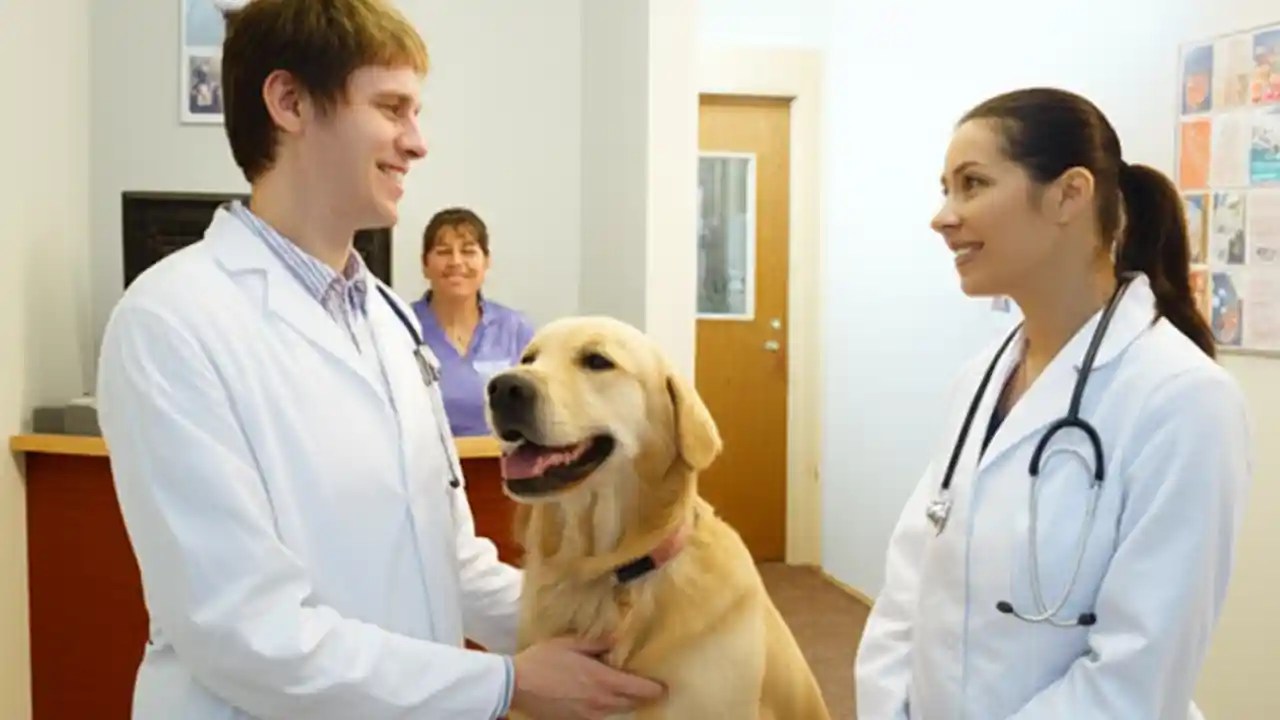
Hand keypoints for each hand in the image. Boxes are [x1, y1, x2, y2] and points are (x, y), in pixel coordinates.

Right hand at [509, 635, 665, 718]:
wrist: (516, 685)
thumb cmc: (543, 660)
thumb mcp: (570, 643)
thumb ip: (597, 643)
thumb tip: (616, 640)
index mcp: (603, 680)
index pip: (640, 690)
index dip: (655, 689)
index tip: (662, 685)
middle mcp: (601, 702)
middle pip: (631, 704)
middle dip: (641, 696)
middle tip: (646, 687)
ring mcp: (588, 715)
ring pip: (615, 711)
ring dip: (623, 702)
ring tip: (623, 691)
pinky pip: (598, 716)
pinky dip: (604, 708)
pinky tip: (598, 698)